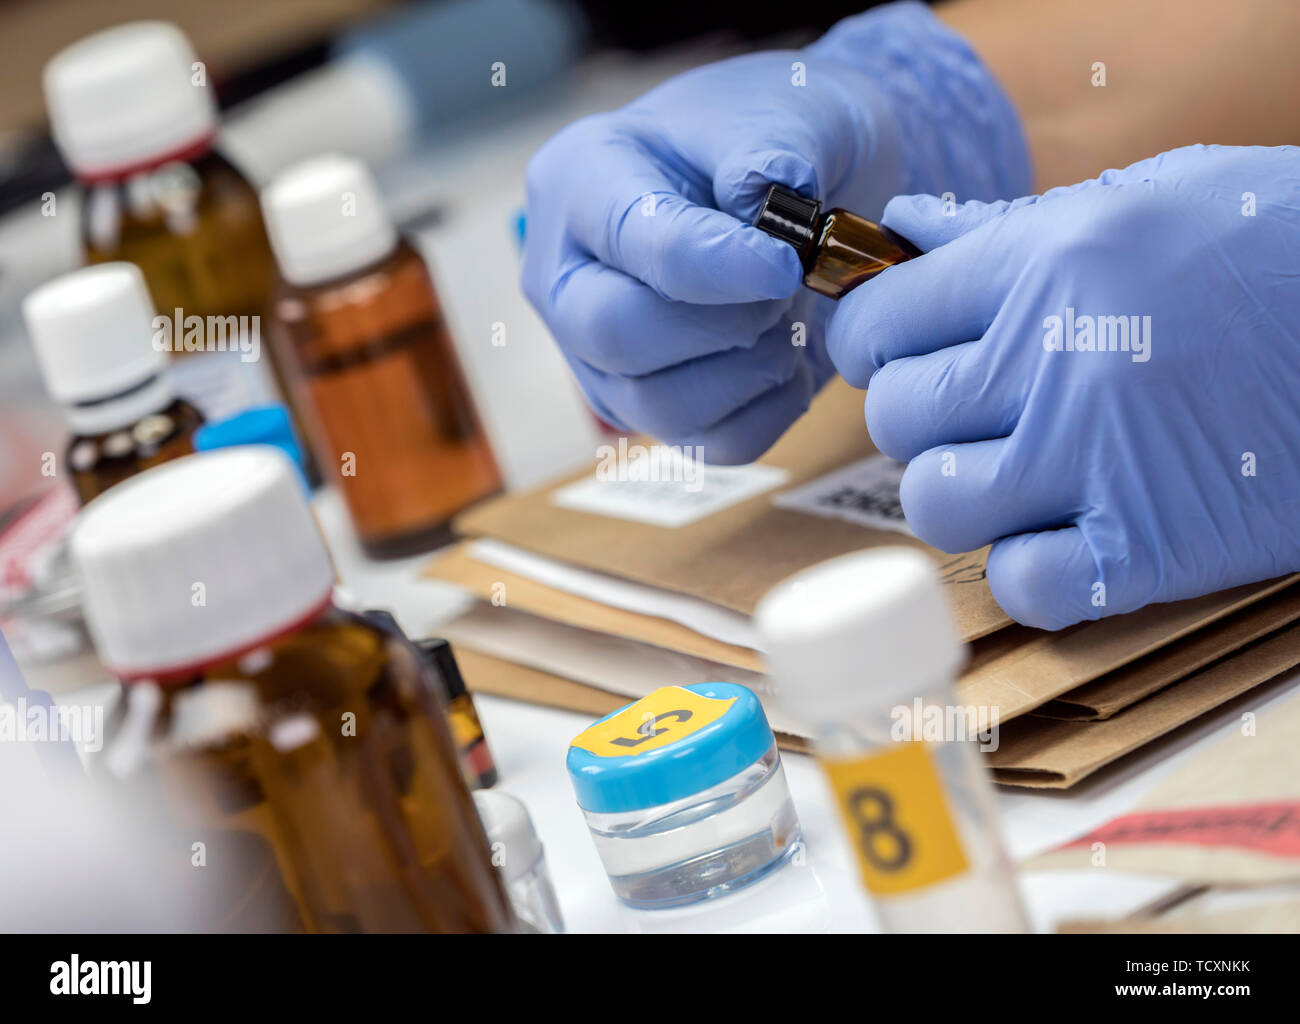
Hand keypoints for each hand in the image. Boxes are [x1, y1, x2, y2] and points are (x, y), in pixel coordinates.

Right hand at [521, 1, 1028, 463]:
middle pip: (614, 334)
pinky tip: (792, 362)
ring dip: (749, 374)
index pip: (630, 242)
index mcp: (580, 181)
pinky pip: (704, 444)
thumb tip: (760, 200)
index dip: (715, 264)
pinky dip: (766, 414)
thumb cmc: (774, 138)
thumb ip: (769, 150)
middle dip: (722, 324)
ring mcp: (598, 355)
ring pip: (656, 405)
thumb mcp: (781, 110)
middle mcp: (567, 277)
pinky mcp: (646, 408)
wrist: (803, 185)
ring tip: (792, 320)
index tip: (787, 264)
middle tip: (786, 288)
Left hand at [827, 144, 1299, 628]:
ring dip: (966, 493)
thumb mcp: (1139, 204)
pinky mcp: (1154, 545)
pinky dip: (1033, 570)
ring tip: (1021, 470)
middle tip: (977, 408)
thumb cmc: (1267, 248)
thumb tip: (902, 228)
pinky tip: (1069, 534)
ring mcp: (1100, 460)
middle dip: (924, 416)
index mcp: (1043, 266)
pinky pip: (1023, 585)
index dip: (876, 340)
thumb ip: (1005, 230)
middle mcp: (1056, 362)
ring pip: (938, 505)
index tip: (901, 349)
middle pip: (897, 419)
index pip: (877, 322)